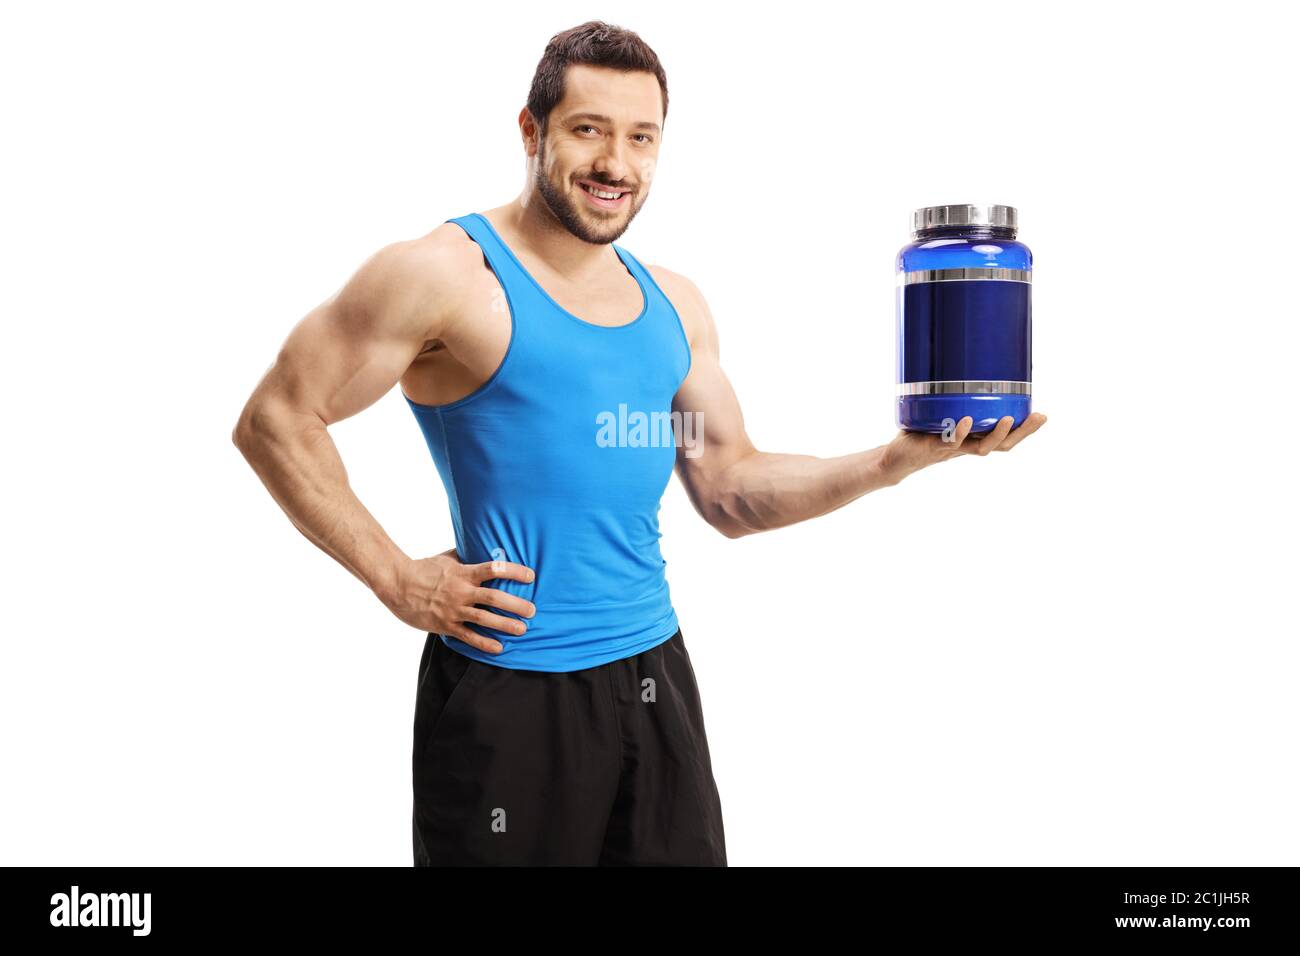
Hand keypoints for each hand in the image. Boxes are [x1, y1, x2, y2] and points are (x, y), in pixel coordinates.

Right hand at [378, 547, 535, 653]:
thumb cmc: (423, 569)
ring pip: (484, 619)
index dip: (514, 572)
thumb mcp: (446, 558)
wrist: (397, 584)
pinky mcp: (445, 625)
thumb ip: (465, 556)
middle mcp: (461, 591)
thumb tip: (481, 546)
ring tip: (522, 629)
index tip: (531, 576)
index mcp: (463, 573)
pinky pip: (468, 636)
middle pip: (494, 598)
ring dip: (506, 625)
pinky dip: (484, 643)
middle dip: (516, 604)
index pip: (494, 569)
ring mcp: (453, 610)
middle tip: (532, 610)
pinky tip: (499, 648)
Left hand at [882, 412, 1046, 479]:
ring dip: (997, 435)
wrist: (897, 457)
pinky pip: (951, 441)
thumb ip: (952, 399)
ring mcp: (953, 449)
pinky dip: (960, 431)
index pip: (1007, 438)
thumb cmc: (920, 433)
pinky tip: (967, 421)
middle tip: (1039, 417)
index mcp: (974, 439)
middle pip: (1003, 445)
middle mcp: (968, 447)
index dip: (1026, 429)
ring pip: (982, 448)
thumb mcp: (940, 413)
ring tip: (1008, 419)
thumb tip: (961, 366)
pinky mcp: (935, 447)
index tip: (1043, 415)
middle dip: (1023, 432)